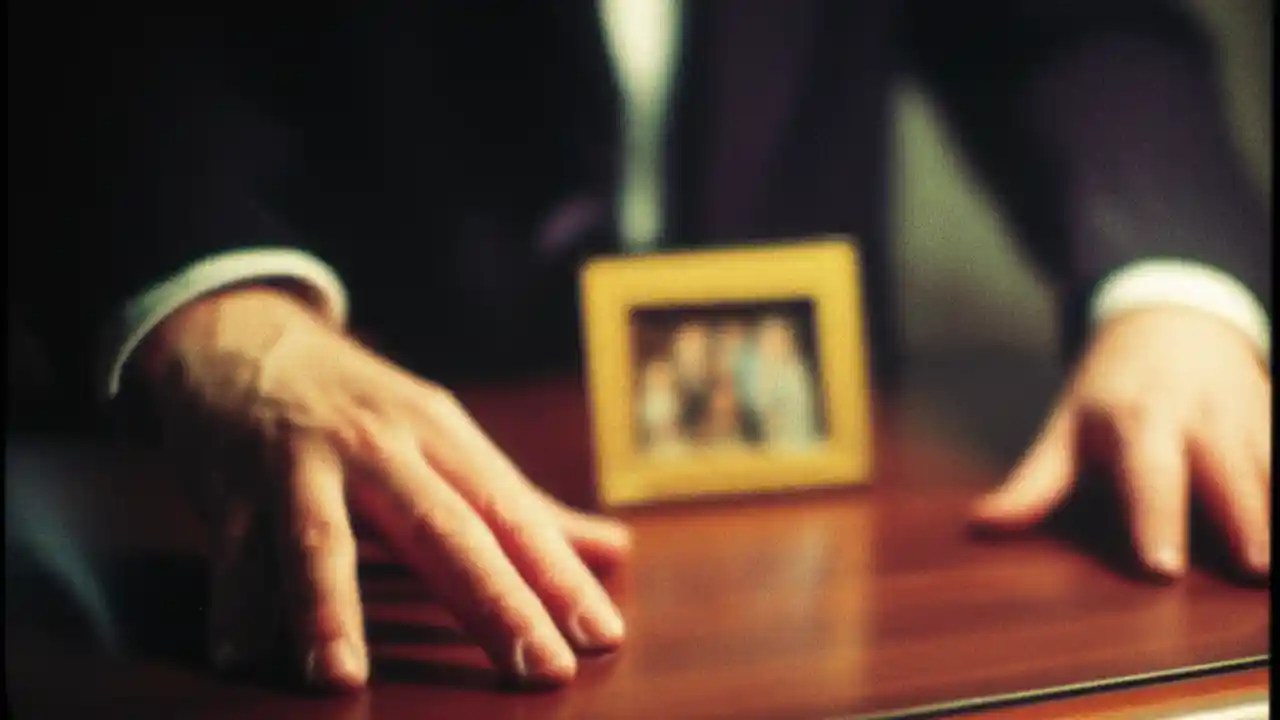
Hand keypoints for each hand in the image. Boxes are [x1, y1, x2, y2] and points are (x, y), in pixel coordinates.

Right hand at [137, 286, 629, 690]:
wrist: (246, 336)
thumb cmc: (363, 409)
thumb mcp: (445, 440)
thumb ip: (523, 506)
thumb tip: (616, 549)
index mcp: (442, 437)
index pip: (511, 513)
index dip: (558, 576)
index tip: (601, 638)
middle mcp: (380, 446)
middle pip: (443, 528)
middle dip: (494, 601)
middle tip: (541, 669)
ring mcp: (302, 465)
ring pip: (321, 540)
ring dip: (331, 609)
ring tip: (345, 679)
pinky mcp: (229, 484)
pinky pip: (233, 551)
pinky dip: (235, 605)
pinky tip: (243, 659)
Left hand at [971, 307, 1270, 579]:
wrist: (1169, 320)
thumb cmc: (1111, 391)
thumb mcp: (1065, 431)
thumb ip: (1033, 486)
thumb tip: (981, 525)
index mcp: (1138, 420)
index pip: (1147, 472)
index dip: (1154, 518)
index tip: (1161, 567)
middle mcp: (1198, 416)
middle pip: (1226, 469)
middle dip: (1243, 518)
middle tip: (1253, 569)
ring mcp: (1246, 414)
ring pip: (1272, 462)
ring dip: (1279, 507)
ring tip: (1277, 565)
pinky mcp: (1277, 415)